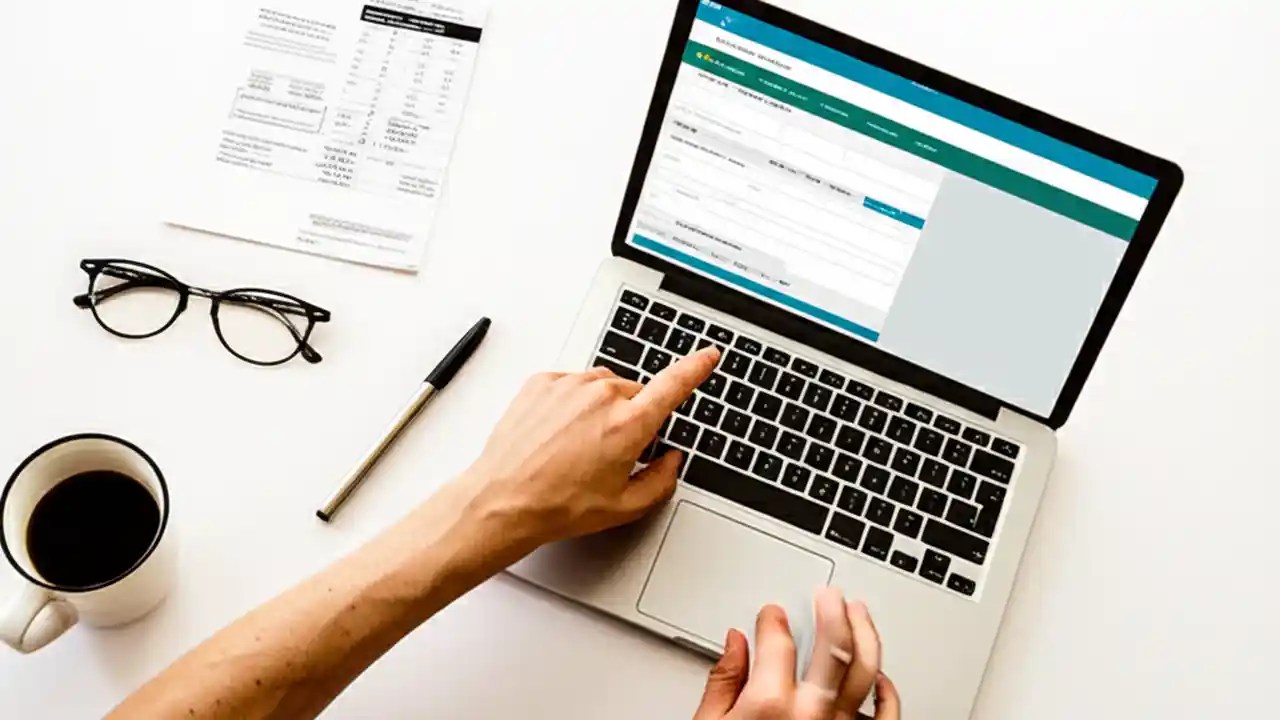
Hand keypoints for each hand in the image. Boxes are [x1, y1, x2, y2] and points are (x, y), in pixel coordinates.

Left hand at [462, 346, 719, 552]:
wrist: (503, 500)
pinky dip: (571, 404)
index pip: (674, 384)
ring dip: (600, 408)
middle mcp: (601, 396)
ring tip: (578, 446)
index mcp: (629, 424)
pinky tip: (558, 435)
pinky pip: (570, 385)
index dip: (696, 367)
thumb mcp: (624, 506)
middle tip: (610, 452)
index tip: (708, 356)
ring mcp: (569, 385)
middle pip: (634, 394)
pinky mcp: (542, 383)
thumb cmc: (557, 505)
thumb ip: (662, 480)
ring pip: (602, 387)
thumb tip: (671, 461)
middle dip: (631, 417)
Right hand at [693, 589, 899, 719]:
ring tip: (859, 612)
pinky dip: (888, 693)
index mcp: (768, 706)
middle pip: (833, 645)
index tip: (772, 614)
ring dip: (865, 634)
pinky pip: (885, 719)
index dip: (774, 620)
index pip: (777, 641)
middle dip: (832, 610)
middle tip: (828, 594)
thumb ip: (723, 684)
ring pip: (867, 671)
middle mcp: (810, 716)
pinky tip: (882, 675)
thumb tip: (736, 644)